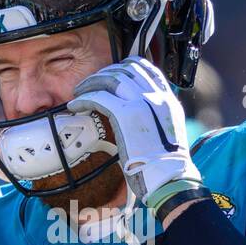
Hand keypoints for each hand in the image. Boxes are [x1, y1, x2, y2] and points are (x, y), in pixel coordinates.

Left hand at [68, 57, 199, 202]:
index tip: (111, 73)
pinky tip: (76, 105)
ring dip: (91, 83)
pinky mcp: (126, 115)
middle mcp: (156, 96)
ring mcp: (142, 103)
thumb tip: (141, 116)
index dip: (125, 66)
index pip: (146, 68)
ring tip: (79, 92)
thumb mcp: (168, 132)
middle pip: (126, 69)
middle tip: (90, 83)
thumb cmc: (167, 165)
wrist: (170, 178)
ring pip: (111, 79)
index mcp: (168, 100)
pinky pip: (99, 97)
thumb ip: (157, 117)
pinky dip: (84, 99)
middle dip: (104, 73)